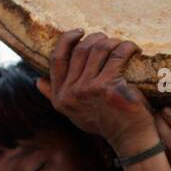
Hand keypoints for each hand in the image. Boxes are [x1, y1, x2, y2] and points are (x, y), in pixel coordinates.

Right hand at [36, 31, 154, 154]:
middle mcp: (71, 93)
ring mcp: (88, 89)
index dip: (67, 41)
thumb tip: (38, 81)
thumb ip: (56, 96)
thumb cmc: (106, 124)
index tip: (79, 32)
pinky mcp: (108, 87)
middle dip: (96, 39)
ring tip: (121, 45)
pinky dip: (127, 47)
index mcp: (60, 97)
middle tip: (108, 40)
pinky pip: (117, 55)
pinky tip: (133, 49)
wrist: (130, 138)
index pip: (57, 60)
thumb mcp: (74, 113)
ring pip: (98, 50)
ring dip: (112, 42)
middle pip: (80, 51)